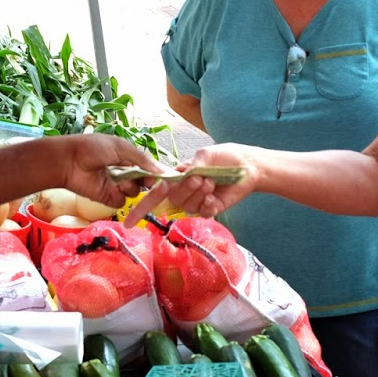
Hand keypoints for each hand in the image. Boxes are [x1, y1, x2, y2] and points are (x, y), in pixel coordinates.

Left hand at [57, 134, 156, 208]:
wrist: (68, 161)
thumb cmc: (93, 148)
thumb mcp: (121, 147)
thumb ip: (142, 159)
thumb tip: (162, 171)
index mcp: (128, 158)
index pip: (148, 168)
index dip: (155, 173)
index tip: (160, 177)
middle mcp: (124, 172)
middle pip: (144, 182)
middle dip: (146, 182)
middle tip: (146, 182)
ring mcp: (116, 186)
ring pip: (134, 192)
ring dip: (130, 187)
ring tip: (119, 180)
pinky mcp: (108, 197)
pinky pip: (121, 201)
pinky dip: (118, 195)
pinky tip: (111, 188)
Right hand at [123, 144, 258, 224]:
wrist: (248, 165)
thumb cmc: (225, 156)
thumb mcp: (204, 154)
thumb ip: (191, 165)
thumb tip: (181, 175)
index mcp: (178, 177)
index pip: (155, 193)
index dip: (141, 208)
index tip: (129, 222)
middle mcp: (184, 191)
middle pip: (173, 199)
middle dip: (185, 190)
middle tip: (201, 178)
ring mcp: (197, 201)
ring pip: (187, 207)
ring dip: (198, 194)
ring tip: (211, 182)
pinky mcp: (211, 209)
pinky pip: (202, 213)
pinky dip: (208, 204)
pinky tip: (215, 195)